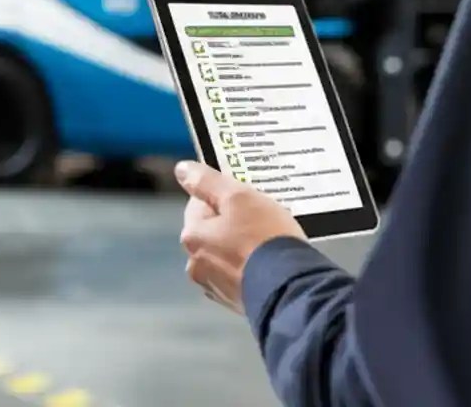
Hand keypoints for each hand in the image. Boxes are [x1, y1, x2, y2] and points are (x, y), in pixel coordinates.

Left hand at [176, 161, 306, 313]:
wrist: (288, 287)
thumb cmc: (264, 238)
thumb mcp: (239, 197)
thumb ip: (207, 181)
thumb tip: (182, 169)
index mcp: (193, 235)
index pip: (200, 202)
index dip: (224, 196)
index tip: (247, 198)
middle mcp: (196, 262)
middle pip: (212, 230)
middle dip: (233, 223)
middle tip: (262, 219)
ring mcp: (213, 285)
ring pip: (225, 253)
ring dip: (240, 246)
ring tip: (269, 243)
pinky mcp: (232, 300)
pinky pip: (238, 274)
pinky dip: (249, 267)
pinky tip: (268, 263)